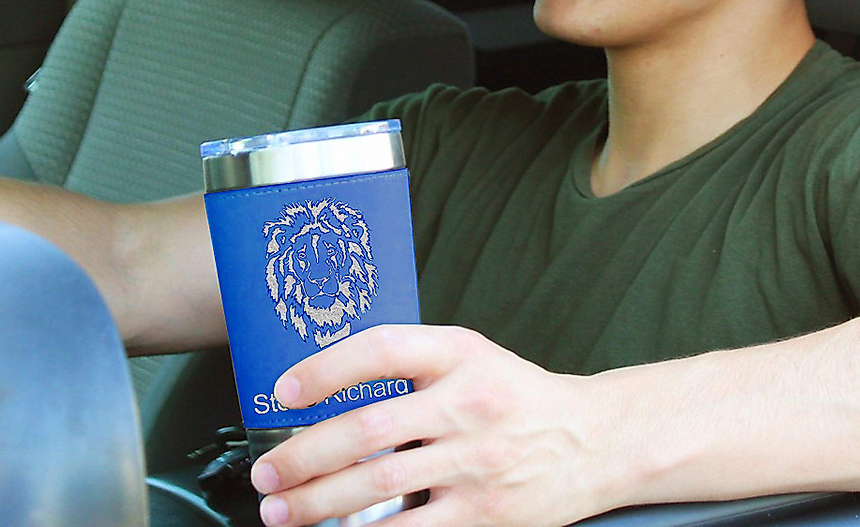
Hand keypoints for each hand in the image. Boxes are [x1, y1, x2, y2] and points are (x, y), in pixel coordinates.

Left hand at [250, 323, 618, 525]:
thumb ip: (413, 365)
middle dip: (303, 455)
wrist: (593, 440)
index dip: (326, 368)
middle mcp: (467, 402)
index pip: (381, 349)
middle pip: (368, 428)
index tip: (284, 390)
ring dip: (318, 503)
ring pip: (379, 487)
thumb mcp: (472, 357)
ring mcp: (476, 461)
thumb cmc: (517, 394)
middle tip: (266, 473)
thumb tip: (330, 384)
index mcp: (459, 352)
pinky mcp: (484, 513)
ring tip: (283, 511)